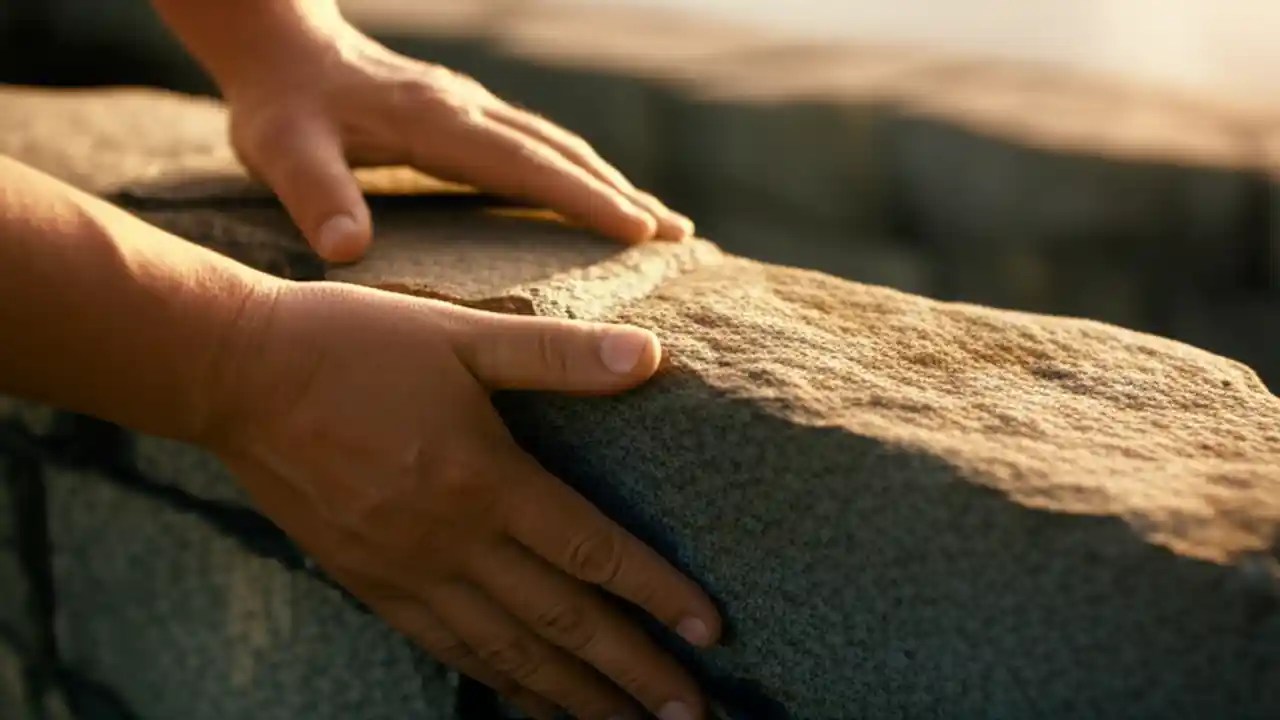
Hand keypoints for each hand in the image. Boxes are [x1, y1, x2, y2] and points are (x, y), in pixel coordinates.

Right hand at [204, 281, 719, 719]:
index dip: (657, 595)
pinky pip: (446, 649)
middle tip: (692, 719)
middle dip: (631, 675)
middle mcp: (450, 541)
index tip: (711, 636)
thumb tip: (651, 355)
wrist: (236, 377)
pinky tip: (530, 701)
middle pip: (561, 622)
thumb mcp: (461, 335)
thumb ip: (558, 355)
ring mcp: (406, 571)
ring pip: (506, 652)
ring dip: (573, 697)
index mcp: (483, 480)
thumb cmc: (354, 345)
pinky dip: (498, 682)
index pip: (592, 553)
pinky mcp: (369, 583)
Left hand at [222, 21, 694, 261]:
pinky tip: (599, 197)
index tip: (639, 231)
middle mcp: (468, 109)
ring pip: (559, 146)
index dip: (584, 197)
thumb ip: (314, 195)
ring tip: (663, 224)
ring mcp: (473, 109)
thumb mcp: (281, 151)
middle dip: (623, 194)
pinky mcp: (469, 117)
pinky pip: (540, 146)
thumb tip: (347, 251)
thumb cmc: (280, 107)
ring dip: (613, 183)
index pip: (525, 163)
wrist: (282, 48)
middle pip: (562, 152)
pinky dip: (581, 173)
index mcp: (436, 121)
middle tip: (680, 236)